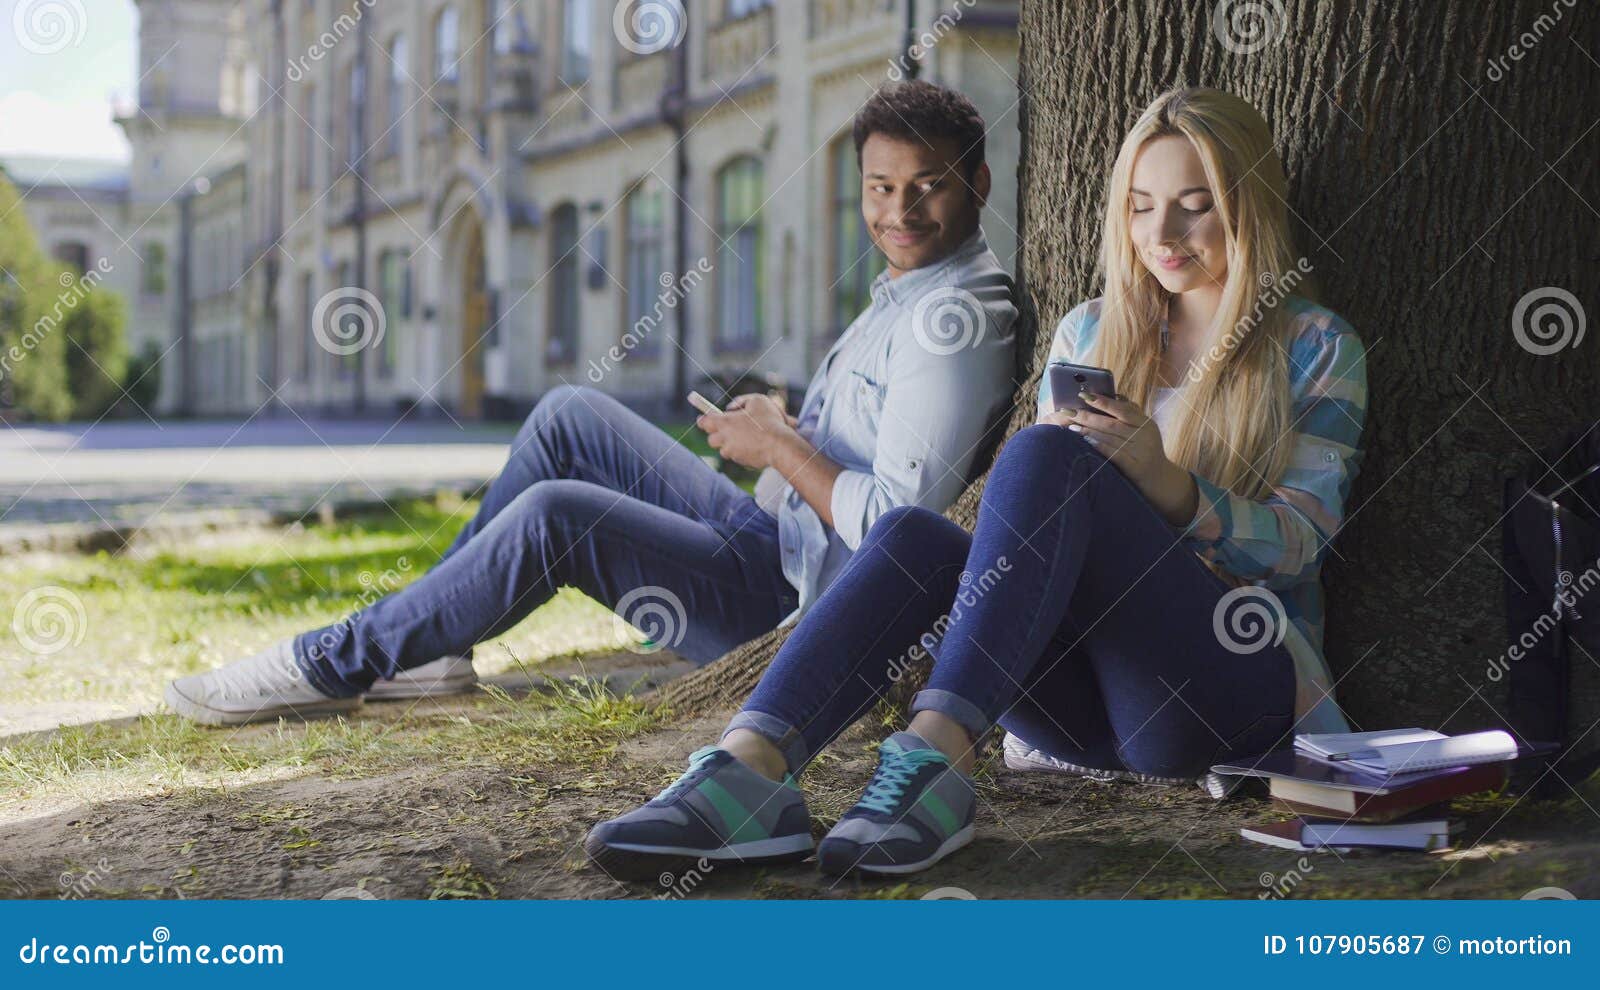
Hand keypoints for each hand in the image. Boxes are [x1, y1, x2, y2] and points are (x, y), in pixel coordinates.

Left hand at [698, 393, 800, 469]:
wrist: (780, 445)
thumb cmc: (769, 420)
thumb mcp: (757, 400)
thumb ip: (741, 401)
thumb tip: (730, 408)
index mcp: (725, 423)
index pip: (704, 422)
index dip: (703, 420)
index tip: (702, 418)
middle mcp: (725, 439)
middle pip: (711, 440)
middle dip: (717, 435)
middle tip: (727, 429)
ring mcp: (733, 452)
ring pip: (725, 450)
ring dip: (730, 444)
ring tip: (745, 437)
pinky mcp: (742, 462)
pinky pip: (737, 457)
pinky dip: (742, 452)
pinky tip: (755, 446)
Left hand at [1039, 392, 1174, 493]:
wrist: (1162, 479)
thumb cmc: (1148, 450)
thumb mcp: (1145, 429)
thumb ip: (1131, 412)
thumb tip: (1114, 395)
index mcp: (1145, 423)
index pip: (1122, 409)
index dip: (1103, 401)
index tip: (1084, 395)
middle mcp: (1143, 436)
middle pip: (1112, 423)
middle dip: (1088, 416)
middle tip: (1068, 411)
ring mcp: (1139, 452)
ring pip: (1110, 438)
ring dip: (1088, 431)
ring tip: (1071, 425)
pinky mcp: (1134, 467)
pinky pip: (1114, 454)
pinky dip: (1099, 446)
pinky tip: (1086, 441)